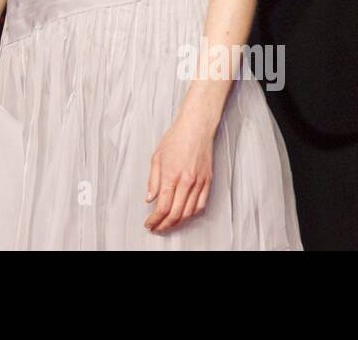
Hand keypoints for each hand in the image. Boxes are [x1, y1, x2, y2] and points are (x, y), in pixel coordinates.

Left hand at [145, 115, 214, 233]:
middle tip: (157, 228)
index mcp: (171, 176)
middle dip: (164, 225)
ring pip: (189, 212)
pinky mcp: (208, 181)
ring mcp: (199, 183)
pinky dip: (191, 214)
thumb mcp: (156, 157)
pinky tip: (184, 214)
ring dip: (178, 222)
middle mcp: (186, 182)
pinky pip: (201, 204)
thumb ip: (153, 181)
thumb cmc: (176, 139)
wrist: (196, 128)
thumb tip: (150, 198)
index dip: (155, 219)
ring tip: (169, 224)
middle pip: (175, 213)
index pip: (162, 207)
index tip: (150, 223)